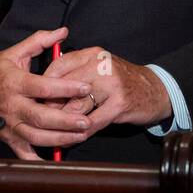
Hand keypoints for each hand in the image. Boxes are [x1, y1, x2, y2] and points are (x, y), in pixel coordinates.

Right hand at [0, 27, 92, 160]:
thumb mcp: (15, 53)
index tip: (84, 87)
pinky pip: (24, 153)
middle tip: (86, 121)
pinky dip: (38, 160)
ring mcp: (11, 124)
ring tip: (80, 135)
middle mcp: (13, 106)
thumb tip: (62, 32)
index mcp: (16, 83)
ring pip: (36, 137)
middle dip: (65, 121)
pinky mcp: (9, 138)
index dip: (65, 88)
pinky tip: (55, 160)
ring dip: (59, 139)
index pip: (43, 87)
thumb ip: (39, 41)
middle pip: (41, 117)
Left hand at [43, 46, 172, 138]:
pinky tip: (73, 138)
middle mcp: (101, 65)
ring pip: (77, 106)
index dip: (45, 84)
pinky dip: (80, 133)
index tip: (37, 98)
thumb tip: (45, 88)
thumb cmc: (121, 82)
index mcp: (92, 54)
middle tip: (41, 119)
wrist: (155, 90)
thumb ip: (76, 71)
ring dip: (63, 123)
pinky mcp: (120, 104)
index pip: (59, 65)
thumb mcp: (99, 68)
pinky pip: (93, 122)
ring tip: (54, 133)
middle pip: (65, 87)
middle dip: (51, 105)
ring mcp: (112, 84)